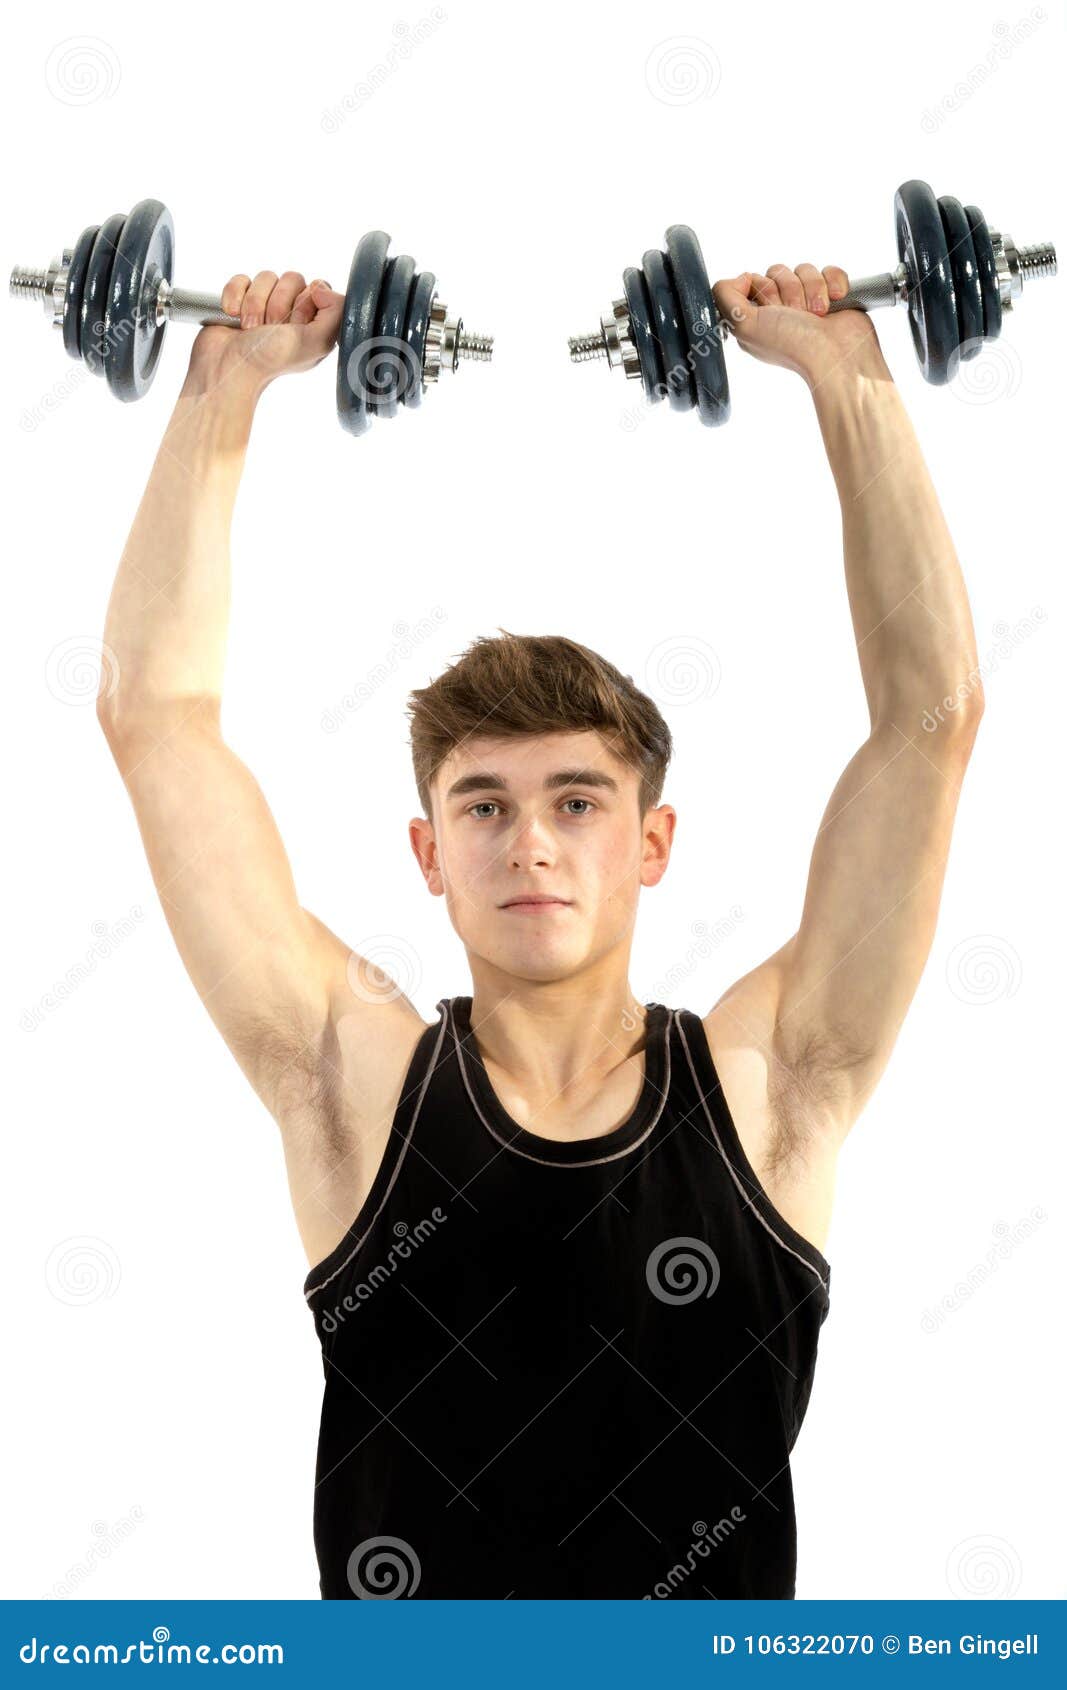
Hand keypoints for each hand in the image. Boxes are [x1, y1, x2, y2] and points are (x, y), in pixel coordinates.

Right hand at [185, 271, 344, 396]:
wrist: (228, 367)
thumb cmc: (270, 360)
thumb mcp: (315, 342)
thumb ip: (335, 314)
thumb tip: (322, 287)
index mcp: (313, 324)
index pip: (318, 287)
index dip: (305, 301)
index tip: (295, 325)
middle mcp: (291, 313)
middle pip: (292, 278)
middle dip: (277, 304)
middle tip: (270, 328)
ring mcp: (264, 306)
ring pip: (266, 277)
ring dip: (255, 303)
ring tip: (250, 328)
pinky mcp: (239, 299)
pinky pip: (241, 279)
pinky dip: (235, 296)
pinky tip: (233, 316)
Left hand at [712, 264, 885, 388]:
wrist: (838, 356)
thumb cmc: (793, 346)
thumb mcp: (743, 326)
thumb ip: (725, 297)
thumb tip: (740, 277)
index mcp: (757, 318)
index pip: (753, 280)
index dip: (763, 289)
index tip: (772, 310)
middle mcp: (780, 311)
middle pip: (778, 272)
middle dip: (789, 290)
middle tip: (796, 314)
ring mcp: (807, 303)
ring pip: (804, 270)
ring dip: (813, 289)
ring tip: (817, 314)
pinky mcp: (832, 296)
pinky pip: (829, 270)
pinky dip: (834, 283)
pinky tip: (835, 302)